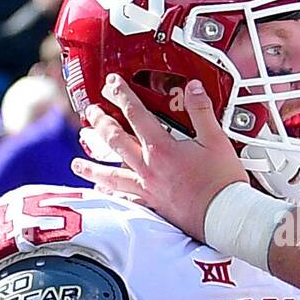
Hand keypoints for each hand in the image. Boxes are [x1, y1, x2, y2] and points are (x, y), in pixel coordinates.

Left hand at [72, 74, 246, 240]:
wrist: (222, 215)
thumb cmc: (221, 181)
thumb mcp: (216, 140)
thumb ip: (202, 111)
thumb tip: (194, 88)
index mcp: (162, 148)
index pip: (136, 114)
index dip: (122, 95)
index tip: (111, 84)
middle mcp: (149, 167)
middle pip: (115, 141)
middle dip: (100, 124)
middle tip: (90, 113)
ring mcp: (148, 187)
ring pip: (112, 175)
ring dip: (92, 168)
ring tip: (76, 164)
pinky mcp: (153, 204)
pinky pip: (125, 199)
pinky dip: (111, 195)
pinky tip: (102, 194)